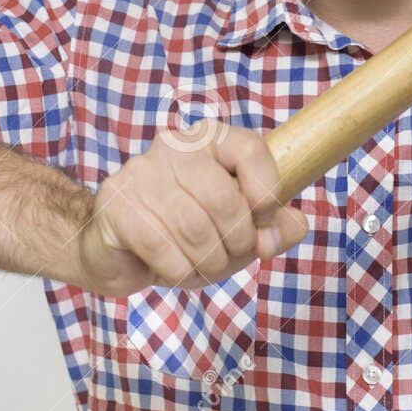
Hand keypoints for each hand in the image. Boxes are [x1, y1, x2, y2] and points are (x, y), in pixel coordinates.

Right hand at [72, 124, 309, 297]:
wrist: (116, 251)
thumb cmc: (183, 236)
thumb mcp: (237, 232)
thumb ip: (273, 228)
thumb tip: (296, 225)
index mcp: (210, 139)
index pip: (251, 149)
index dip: (267, 193)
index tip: (263, 223)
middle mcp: (174, 146)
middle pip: (224, 199)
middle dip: (236, 243)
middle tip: (229, 258)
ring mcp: (141, 171)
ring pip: (194, 227)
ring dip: (208, 262)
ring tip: (202, 267)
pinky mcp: (117, 202)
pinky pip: (162, 247)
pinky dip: (179, 271)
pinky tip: (175, 270)